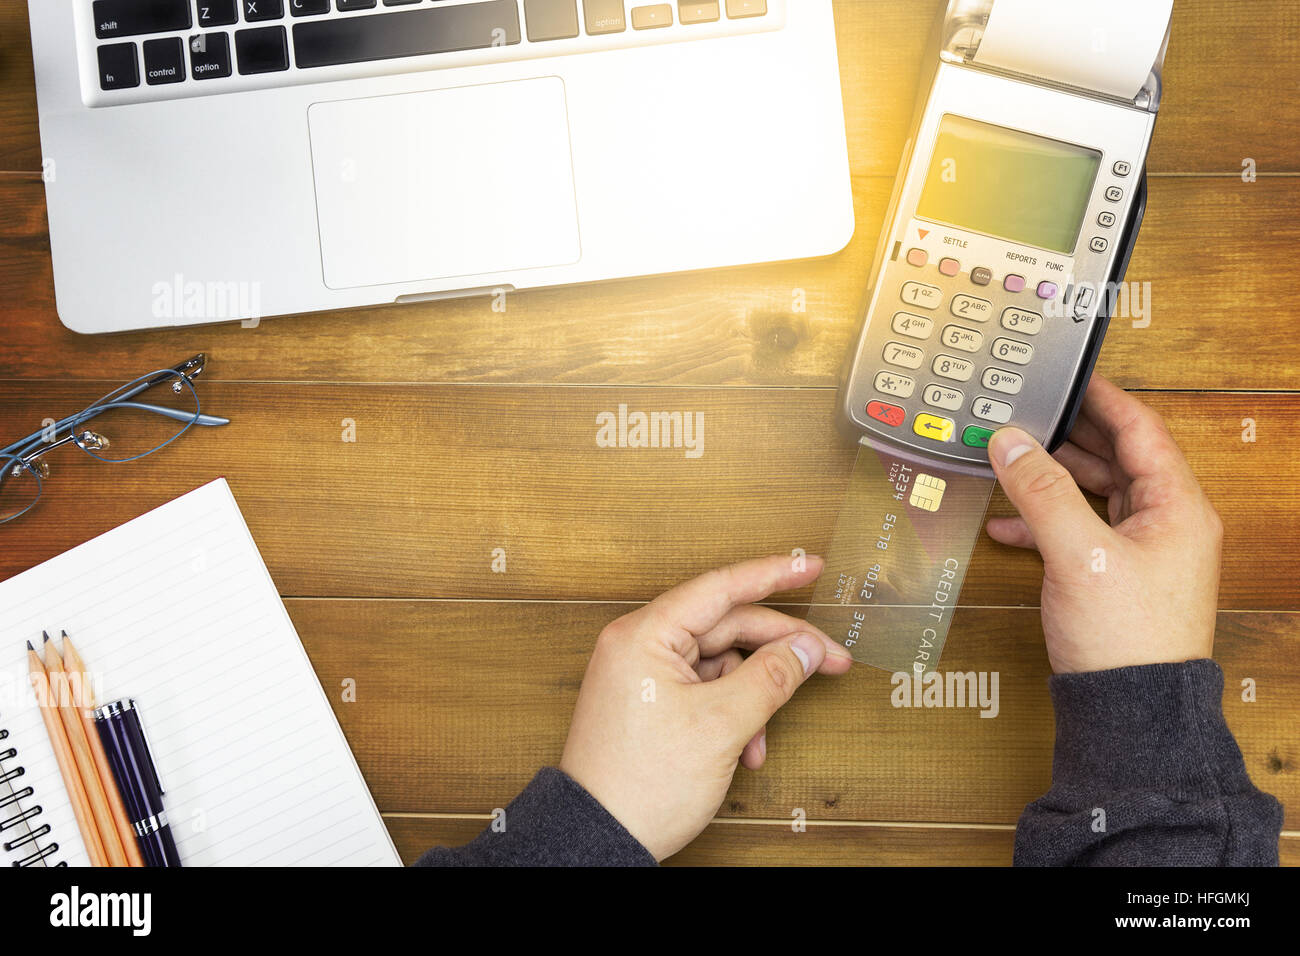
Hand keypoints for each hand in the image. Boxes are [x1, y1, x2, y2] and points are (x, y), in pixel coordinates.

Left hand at [559, 554, 852, 860]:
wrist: (599, 839)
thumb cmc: (641, 785)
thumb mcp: (721, 727)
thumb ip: (771, 679)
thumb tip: (806, 649)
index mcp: (645, 636)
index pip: (720, 588)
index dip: (773, 574)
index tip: (812, 566)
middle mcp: (640, 646)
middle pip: (727, 627)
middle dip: (780, 649)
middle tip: (832, 659)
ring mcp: (644, 674)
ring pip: (721, 664)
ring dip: (754, 696)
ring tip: (764, 738)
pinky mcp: (650, 702)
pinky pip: (705, 690)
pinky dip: (732, 714)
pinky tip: (745, 749)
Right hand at [985, 374, 1221, 673]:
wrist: (1131, 709)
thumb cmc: (1125, 638)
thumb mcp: (1078, 553)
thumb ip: (1041, 492)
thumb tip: (1011, 442)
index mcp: (1177, 507)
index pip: (1141, 430)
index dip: (1103, 398)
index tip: (1071, 376)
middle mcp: (1167, 524)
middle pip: (1117, 458)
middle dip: (1068, 436)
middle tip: (1030, 413)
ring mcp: (1144, 551)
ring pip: (1096, 494)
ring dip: (1052, 479)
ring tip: (1011, 461)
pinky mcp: (1118, 576)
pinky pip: (1081, 529)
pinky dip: (1045, 521)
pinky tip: (1008, 524)